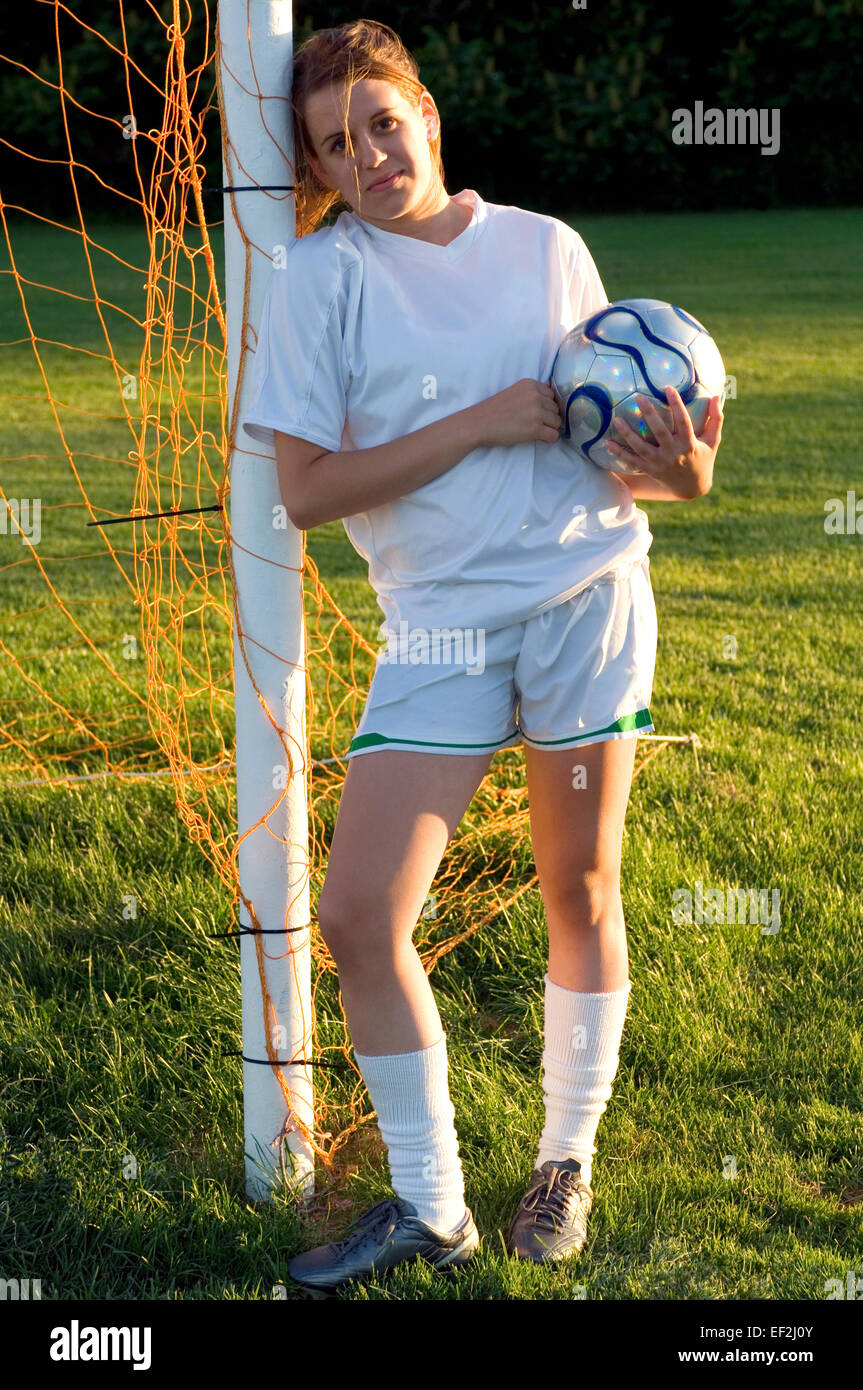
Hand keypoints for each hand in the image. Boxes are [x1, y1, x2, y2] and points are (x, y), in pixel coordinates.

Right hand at [471, 378, 562, 448]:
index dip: (546, 406)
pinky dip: (548, 439)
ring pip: (557, 422)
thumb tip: (552, 389)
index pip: (552, 395)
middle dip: (548, 417)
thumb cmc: (494, 410)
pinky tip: (538, 437)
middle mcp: (535, 396)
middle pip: (556, 409)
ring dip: (548, 428)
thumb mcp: (515, 391)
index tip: (536, 412)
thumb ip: (533, 391)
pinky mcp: (534, 429)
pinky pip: (553, 436)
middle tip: (533, 423)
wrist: (478, 423)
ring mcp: (536, 412)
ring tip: (533, 430)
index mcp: (531, 384)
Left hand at [605, 386, 722, 498]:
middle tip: (638, 397)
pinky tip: (608, 443)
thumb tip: (717, 396)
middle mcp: (673, 453)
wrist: (692, 488)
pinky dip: (619, 453)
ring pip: (642, 447)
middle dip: (649, 413)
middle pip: (659, 431)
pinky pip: (632, 461)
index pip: (682, 421)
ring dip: (628, 433)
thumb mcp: (713, 441)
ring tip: (617, 419)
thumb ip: (716, 419)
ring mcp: (660, 463)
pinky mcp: (650, 469)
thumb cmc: (704, 458)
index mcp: (689, 444)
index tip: (668, 388)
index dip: (676, 404)